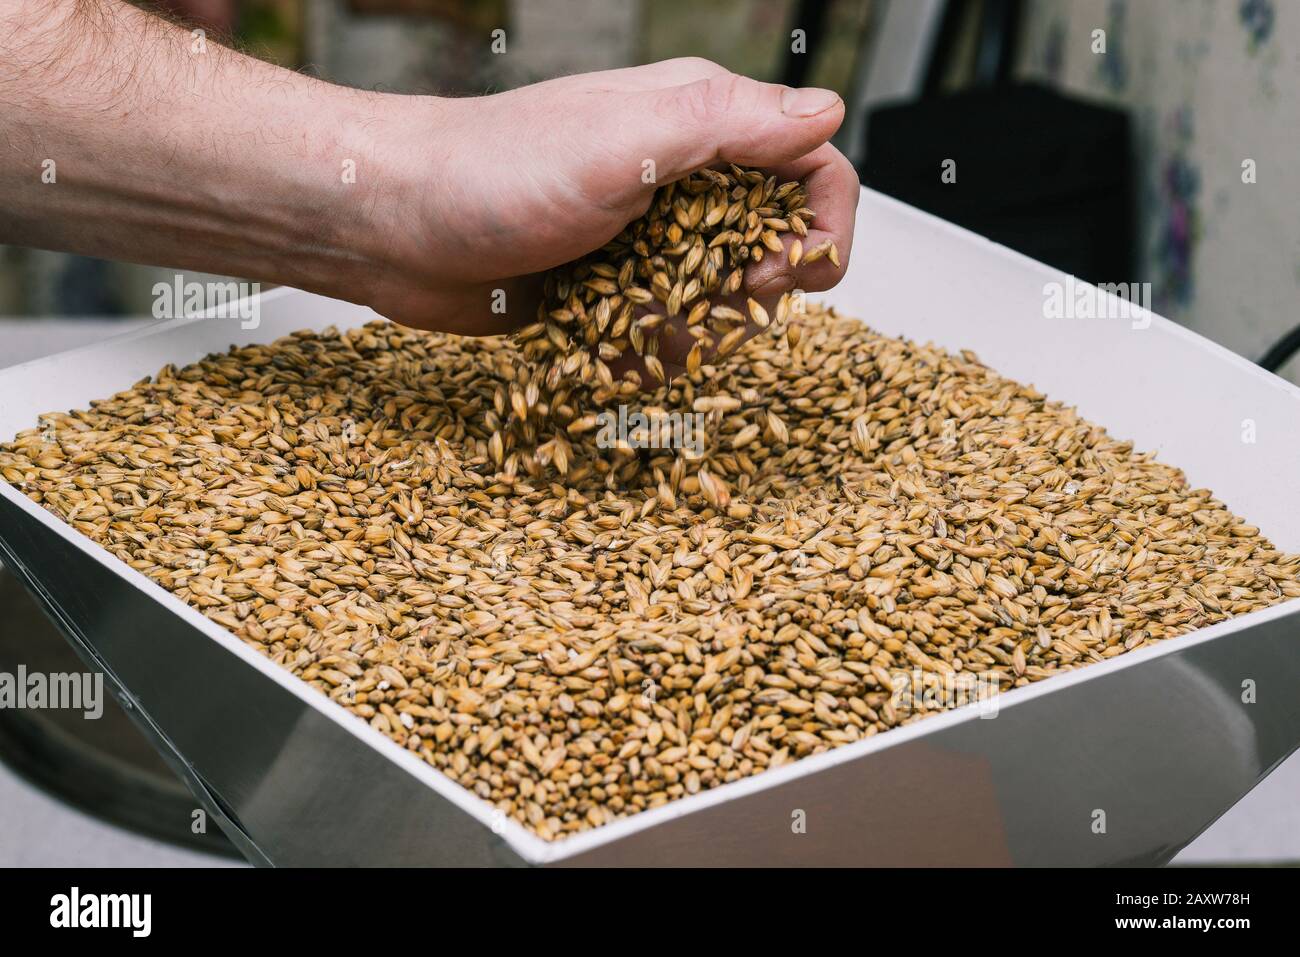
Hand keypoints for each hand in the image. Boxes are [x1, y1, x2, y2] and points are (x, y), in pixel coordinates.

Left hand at [358, 59, 858, 341]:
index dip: (818, 230)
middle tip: (693, 304)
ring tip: (627, 324)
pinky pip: (659, 336)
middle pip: (773, 248)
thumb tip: (827, 112)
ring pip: (717, 304)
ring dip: (686, 333)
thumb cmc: (493, 171)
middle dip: (745, 295)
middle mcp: (680, 178)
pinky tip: (599, 348)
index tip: (784, 274)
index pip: (811, 170)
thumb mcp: (626, 140)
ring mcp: (644, 236)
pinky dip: (637, 354)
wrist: (389, 224)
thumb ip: (732, 124)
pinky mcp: (609, 287)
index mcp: (698, 124)